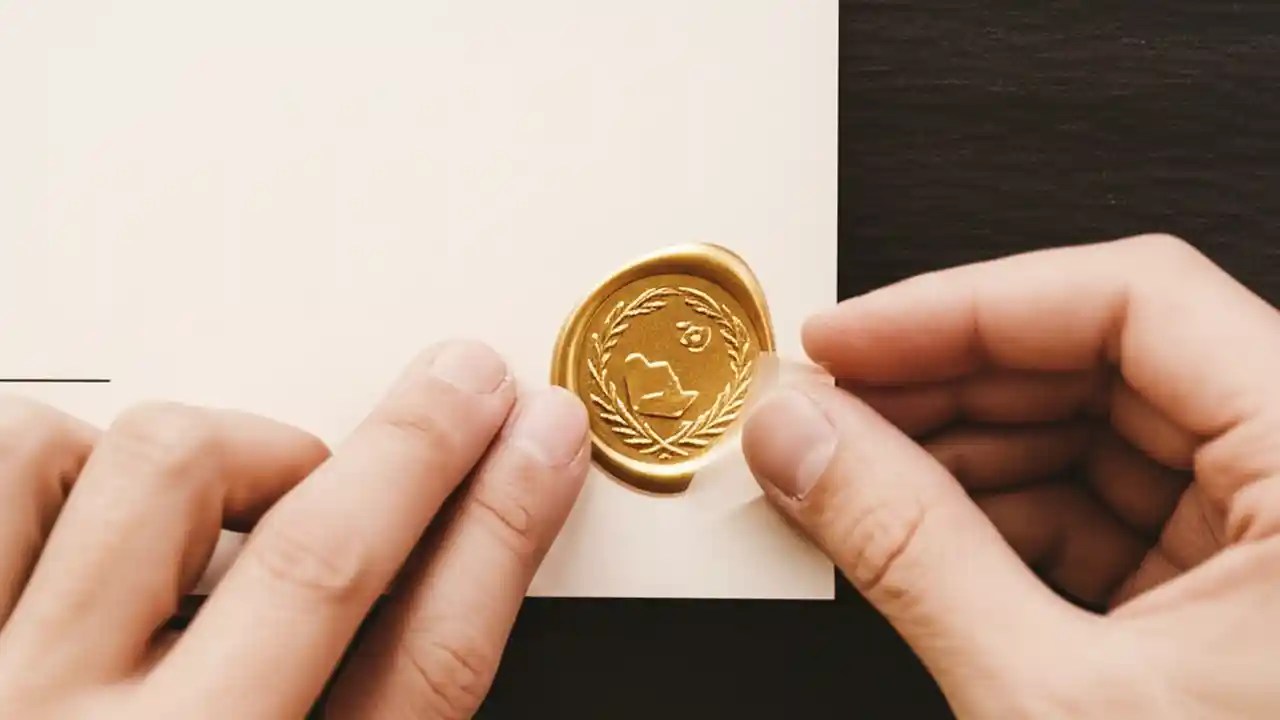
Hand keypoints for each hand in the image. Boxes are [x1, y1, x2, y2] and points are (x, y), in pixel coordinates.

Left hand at [0, 340, 588, 718]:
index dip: (502, 533)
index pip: (430, 662)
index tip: (538, 445)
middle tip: (461, 384)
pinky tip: (91, 500)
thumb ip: (363, 706)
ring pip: (152, 470)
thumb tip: (447, 565)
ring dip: (221, 454)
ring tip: (229, 492)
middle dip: (420, 445)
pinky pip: (6, 465)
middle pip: (321, 559)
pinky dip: (67, 453)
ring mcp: (9, 696)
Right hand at [743, 235, 1279, 717]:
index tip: (847, 337)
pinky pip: (1104, 510)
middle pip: (1109, 359)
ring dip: (962, 450)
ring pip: (1100, 434)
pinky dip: (1002, 517)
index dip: (967, 302)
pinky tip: (917, 530)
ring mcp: (1279, 542)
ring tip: (849, 472)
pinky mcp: (1236, 597)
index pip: (1135, 299)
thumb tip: (800, 438)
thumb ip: (909, 548)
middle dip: (946, 381)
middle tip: (825, 408)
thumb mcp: (1055, 704)